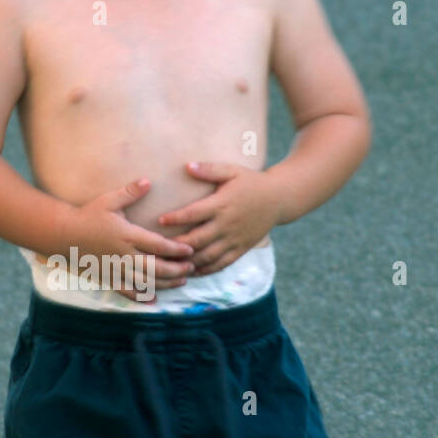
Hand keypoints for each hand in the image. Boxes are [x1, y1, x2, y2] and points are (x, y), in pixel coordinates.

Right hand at [36, 178, 194, 301]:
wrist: (63, 235)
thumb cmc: (87, 215)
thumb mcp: (109, 200)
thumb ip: (130, 192)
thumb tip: (148, 181)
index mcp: (127, 235)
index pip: (157, 245)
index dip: (176, 250)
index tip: (190, 250)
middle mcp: (123, 255)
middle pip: (156, 267)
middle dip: (177, 269)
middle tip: (191, 268)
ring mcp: (116, 269)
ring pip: (146, 282)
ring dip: (166, 283)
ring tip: (181, 281)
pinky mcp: (108, 278)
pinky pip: (127, 292)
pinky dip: (142, 298)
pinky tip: (154, 300)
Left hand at [156, 162, 281, 275]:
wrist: (280, 199)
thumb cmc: (251, 182)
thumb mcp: (232, 171)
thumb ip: (209, 170)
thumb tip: (186, 166)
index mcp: (222, 204)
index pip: (195, 213)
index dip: (176, 218)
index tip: (160, 220)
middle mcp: (227, 224)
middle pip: (197, 240)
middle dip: (176, 246)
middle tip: (157, 250)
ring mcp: (234, 239)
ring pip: (207, 256)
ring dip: (188, 262)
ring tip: (169, 264)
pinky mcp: (240, 249)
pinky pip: (221, 264)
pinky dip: (205, 270)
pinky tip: (191, 272)